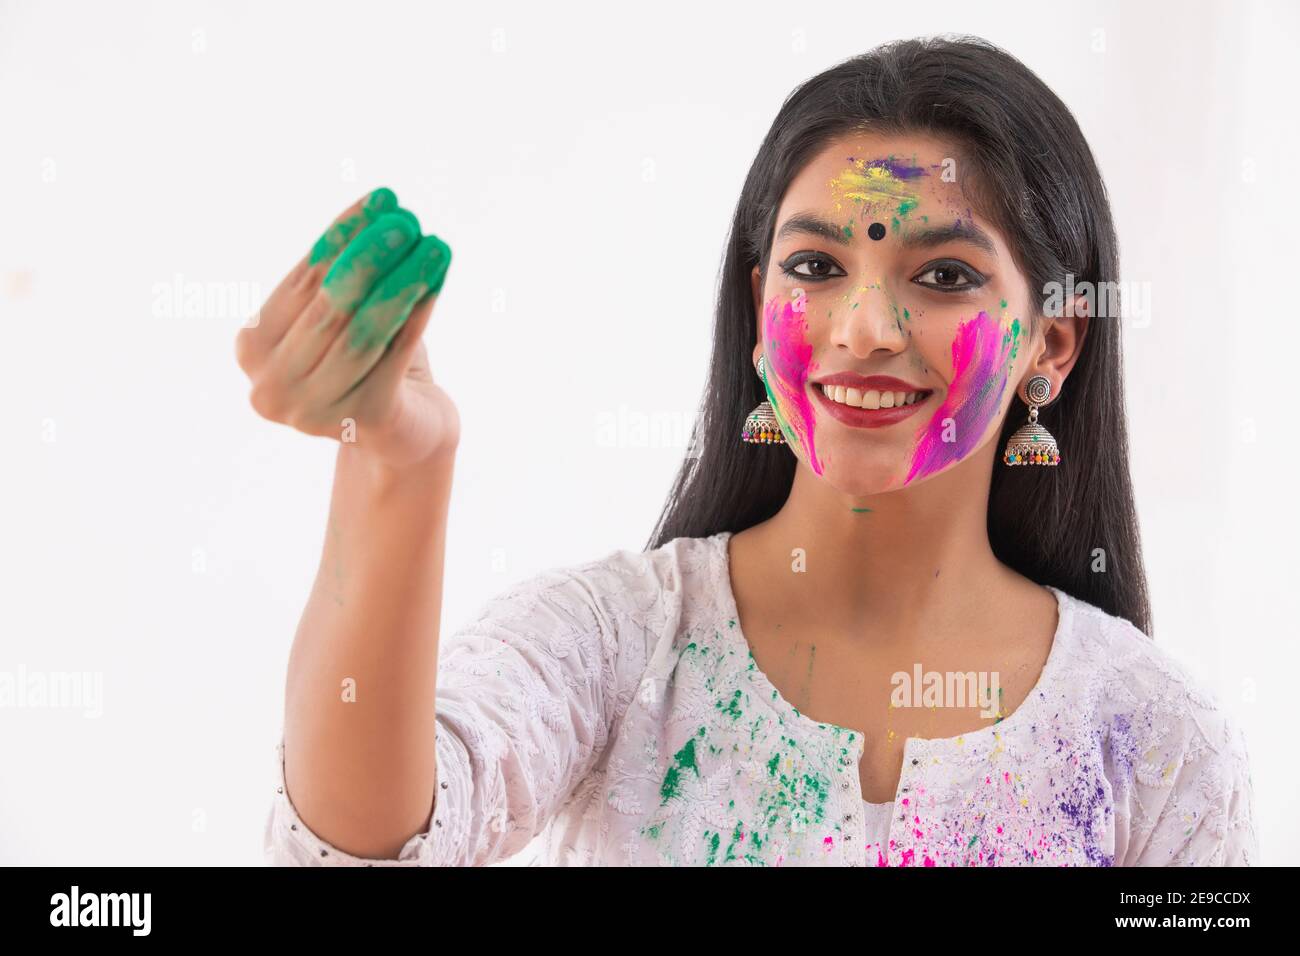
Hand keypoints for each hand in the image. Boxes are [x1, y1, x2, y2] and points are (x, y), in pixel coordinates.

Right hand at [236, 187, 459, 468]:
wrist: (403, 431)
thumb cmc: (367, 360)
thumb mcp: (343, 312)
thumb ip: (343, 271)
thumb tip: (382, 212)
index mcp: (252, 349)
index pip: (303, 280)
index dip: (344, 237)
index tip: (383, 198)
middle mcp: (272, 387)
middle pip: (331, 306)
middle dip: (371, 256)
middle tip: (408, 219)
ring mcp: (314, 412)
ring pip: (364, 331)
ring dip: (402, 280)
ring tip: (434, 243)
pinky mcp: (363, 421)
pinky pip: (396, 354)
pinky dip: (419, 311)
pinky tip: (438, 278)